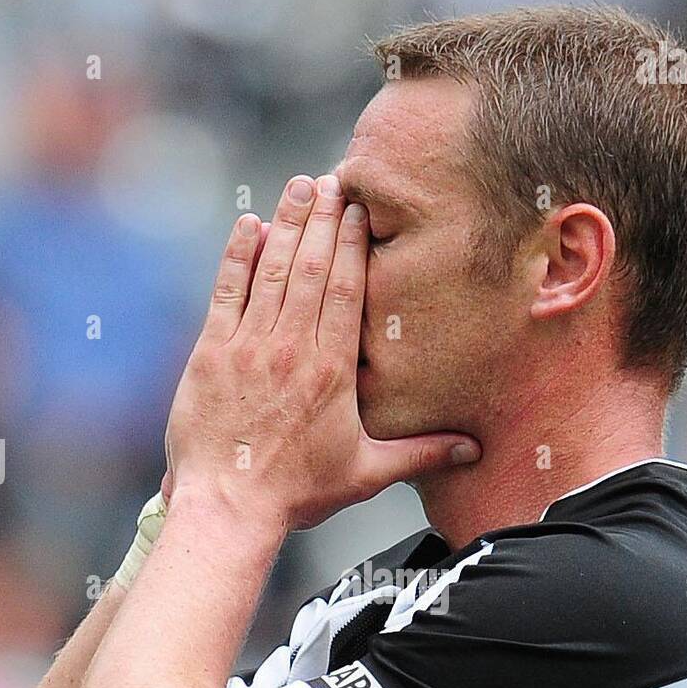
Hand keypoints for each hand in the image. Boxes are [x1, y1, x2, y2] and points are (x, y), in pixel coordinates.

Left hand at [163, 174, 479, 530]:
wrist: (228, 506)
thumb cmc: (297, 493)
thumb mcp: (366, 474)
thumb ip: (421, 453)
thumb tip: (474, 450)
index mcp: (333, 371)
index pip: (346, 291)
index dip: (353, 244)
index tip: (360, 209)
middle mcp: (292, 349)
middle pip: (312, 268)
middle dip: (324, 220)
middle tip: (334, 181)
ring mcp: (248, 347)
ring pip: (272, 271)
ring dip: (288, 224)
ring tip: (300, 187)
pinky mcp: (211, 354)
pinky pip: (227, 292)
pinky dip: (238, 256)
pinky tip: (250, 226)